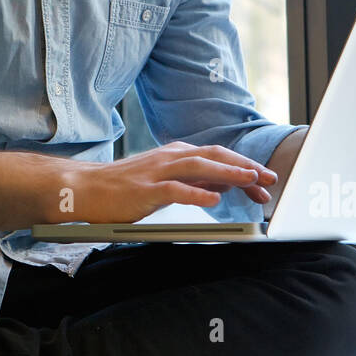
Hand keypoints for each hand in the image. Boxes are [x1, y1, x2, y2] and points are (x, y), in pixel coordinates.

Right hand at [57, 142, 277, 223]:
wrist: (86, 188)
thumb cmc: (124, 187)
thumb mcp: (165, 181)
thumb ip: (193, 180)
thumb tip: (224, 185)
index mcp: (177, 154)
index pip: (218, 156)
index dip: (245, 166)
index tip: (266, 180)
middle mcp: (171, 157)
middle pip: (215, 155)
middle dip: (245, 166)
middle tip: (269, 179)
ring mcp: (158, 171)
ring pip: (199, 167)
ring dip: (228, 172)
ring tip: (250, 180)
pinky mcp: (145, 190)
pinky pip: (175, 190)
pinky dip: (196, 195)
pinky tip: (213, 202)